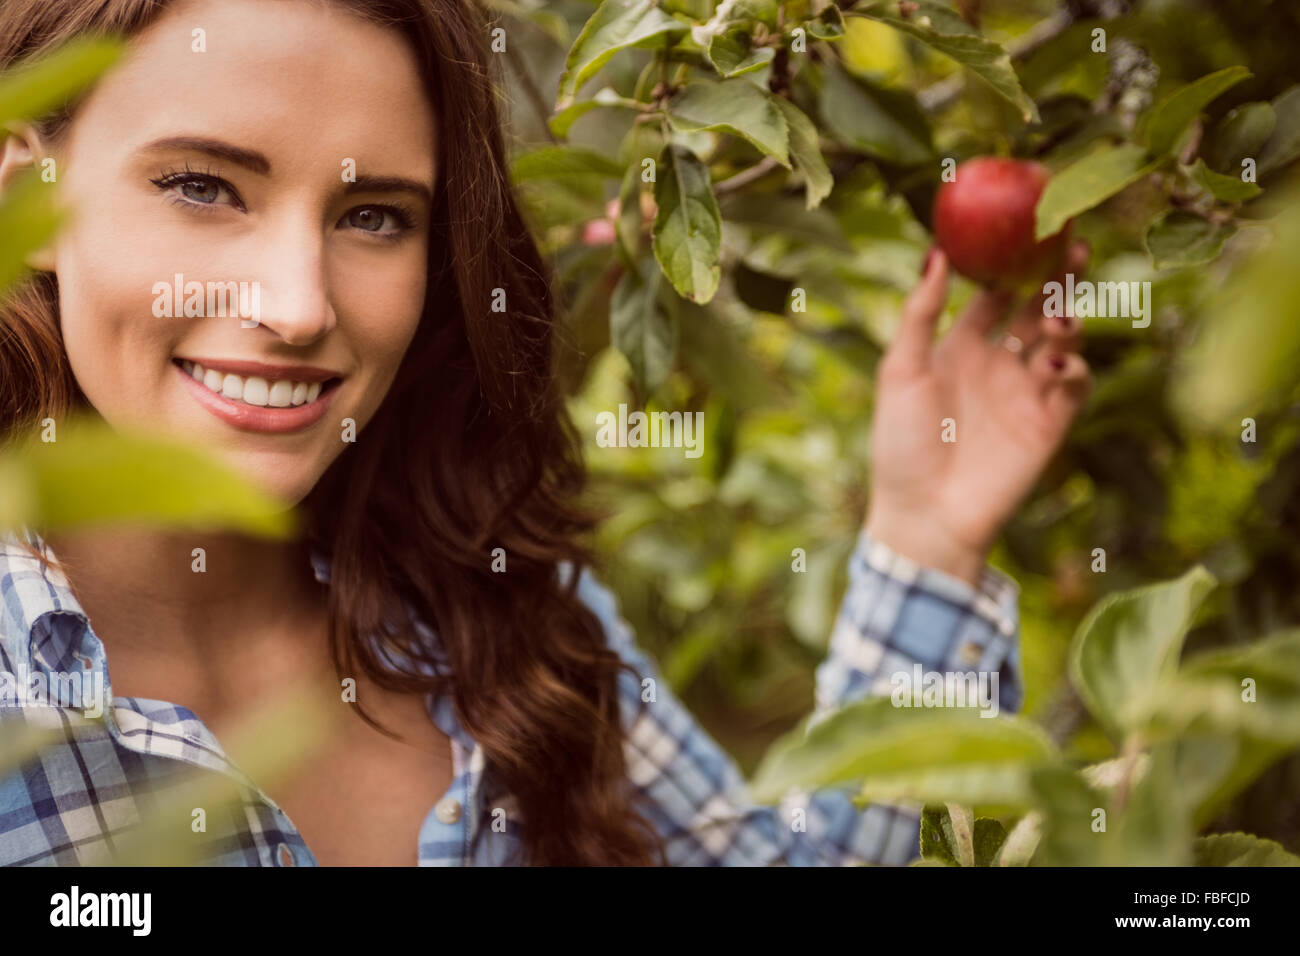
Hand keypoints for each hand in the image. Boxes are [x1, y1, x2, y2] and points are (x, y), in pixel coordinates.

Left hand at [864, 242, 1092, 585]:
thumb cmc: (900, 445)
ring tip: (1057, 320)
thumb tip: (936, 251)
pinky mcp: (1050, 424)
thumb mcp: (900, 371)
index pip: (998, 292)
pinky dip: (1076, 367)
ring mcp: (1026, 392)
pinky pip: (1077, 384)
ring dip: (1067, 320)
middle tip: (1075, 247)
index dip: (1015, 261)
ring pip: (1063, 340)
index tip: (1031, 227)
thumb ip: (920, 313)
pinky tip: (1057, 365)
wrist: (924, 515)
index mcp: (960, 346)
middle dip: (1058, 277)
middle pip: (1038, 306)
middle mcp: (998, 363)